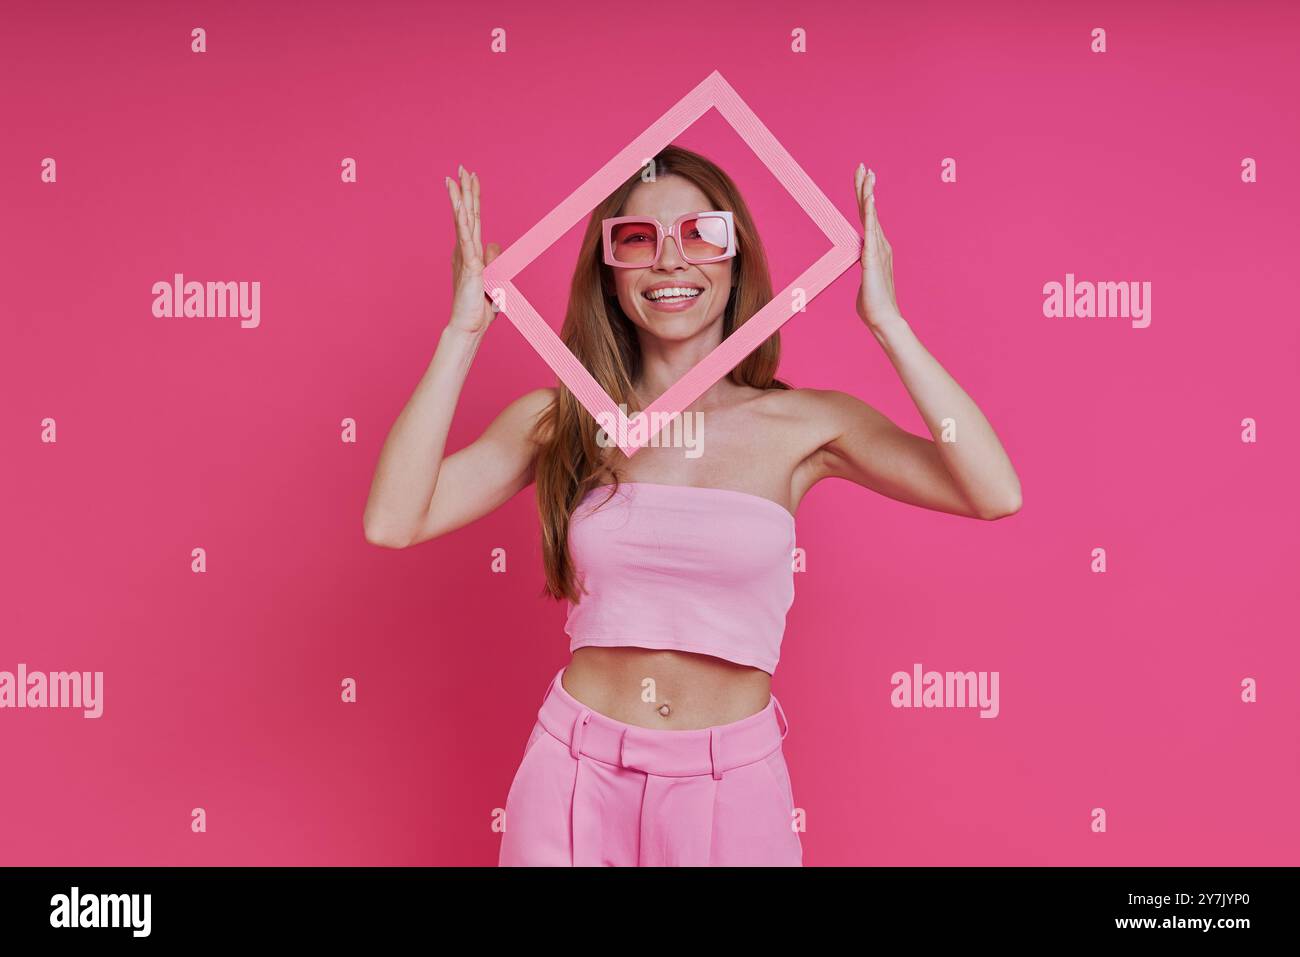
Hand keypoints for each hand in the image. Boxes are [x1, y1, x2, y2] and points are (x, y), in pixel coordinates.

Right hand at [446, 165, 501, 334]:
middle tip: (461, 168)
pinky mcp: (469, 265)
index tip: (469, 179)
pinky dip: (462, 221)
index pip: (473, 219)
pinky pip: (466, 238)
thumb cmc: (480, 306)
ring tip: (455, 178)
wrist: (470, 325)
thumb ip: (495, 260)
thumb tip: (495, 244)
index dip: (472, 198)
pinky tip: (459, 206)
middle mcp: (465, 250)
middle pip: (467, 214)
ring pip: (463, 221)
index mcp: (470, 252)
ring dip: (460, 198)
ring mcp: (466, 256)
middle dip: (464, 190)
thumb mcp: (495, 279)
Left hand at [853, 164, 902, 332]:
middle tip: (863, 166)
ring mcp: (878, 250)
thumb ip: (864, 270)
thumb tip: (863, 271)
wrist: (883, 319)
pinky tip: (869, 199)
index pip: (867, 217)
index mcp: (876, 248)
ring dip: (868, 194)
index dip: (864, 197)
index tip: (863, 178)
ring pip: (871, 216)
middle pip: (869, 210)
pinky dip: (870, 214)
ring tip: (867, 174)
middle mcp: (880, 245)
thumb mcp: (865, 281)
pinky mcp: (873, 259)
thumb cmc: (873, 304)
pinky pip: (871, 232)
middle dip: (866, 187)